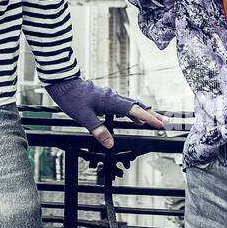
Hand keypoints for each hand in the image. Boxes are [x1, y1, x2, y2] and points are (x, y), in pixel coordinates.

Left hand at [44, 76, 165, 148]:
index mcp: (111, 102)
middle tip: (164, 122)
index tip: (161, 124)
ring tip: (152, 121)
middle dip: (151, 115)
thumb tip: (110, 144)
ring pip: (130, 104)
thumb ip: (98, 131)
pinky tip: (132, 117)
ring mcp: (110, 96)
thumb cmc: (72, 98)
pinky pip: (123, 104)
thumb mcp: (84, 117)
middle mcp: (113, 97)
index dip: (149, 118)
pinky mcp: (105, 96)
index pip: (135, 111)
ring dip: (142, 113)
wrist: (63, 83)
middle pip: (137, 106)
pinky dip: (131, 111)